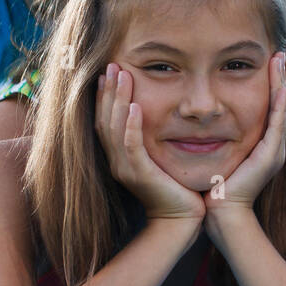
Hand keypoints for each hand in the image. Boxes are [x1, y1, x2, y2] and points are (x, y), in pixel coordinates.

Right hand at [96, 63, 206, 222]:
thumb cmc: (177, 188)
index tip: (110, 72)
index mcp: (120, 157)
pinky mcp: (140, 174)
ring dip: (118, 99)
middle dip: (108, 90)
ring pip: (115, 127)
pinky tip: (135, 106)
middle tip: (112, 64)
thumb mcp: (160, 158)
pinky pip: (132, 145)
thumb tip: (158, 113)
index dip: (105, 96)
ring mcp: (126, 168)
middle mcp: (117, 162)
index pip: (105, 120)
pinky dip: (131, 124)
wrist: (181, 221)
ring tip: (122, 75)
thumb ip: (153, 138)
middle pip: (104, 119)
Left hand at [205, 52, 285, 213]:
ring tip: (281, 60)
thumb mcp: (218, 155)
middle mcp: (270, 144)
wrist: (223, 214)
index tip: (268, 61)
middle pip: (278, 104)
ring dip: (281, 83)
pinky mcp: (270, 157)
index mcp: (259, 143)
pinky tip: (281, 88)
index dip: (268, 84)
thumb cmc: (215, 188)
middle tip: (280, 53)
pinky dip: (279, 106)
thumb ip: (215, 137)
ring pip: (280, 110)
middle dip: (279, 77)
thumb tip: (200, 118)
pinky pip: (277, 125)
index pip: (267, 107)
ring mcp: (273, 150)